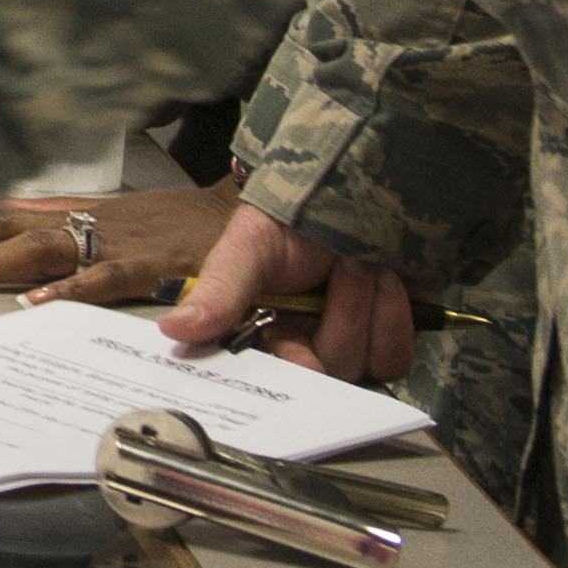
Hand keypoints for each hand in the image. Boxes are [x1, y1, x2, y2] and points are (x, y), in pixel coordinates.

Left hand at [0, 182, 237, 310]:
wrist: (249, 209)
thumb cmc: (183, 220)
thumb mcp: (116, 213)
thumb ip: (64, 218)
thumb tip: (7, 218)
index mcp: (84, 213)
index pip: (12, 211)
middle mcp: (93, 223)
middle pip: (16, 228)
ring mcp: (120, 242)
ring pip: (48, 247)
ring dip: (2, 261)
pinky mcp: (151, 264)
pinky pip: (105, 278)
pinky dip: (71, 289)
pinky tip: (40, 301)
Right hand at [165, 199, 413, 382]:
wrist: (357, 189)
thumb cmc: (294, 218)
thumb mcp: (251, 245)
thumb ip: (220, 290)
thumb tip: (171, 328)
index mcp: (264, 333)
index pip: (271, 378)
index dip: (291, 370)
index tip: (300, 354)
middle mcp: (307, 348)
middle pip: (330, 373)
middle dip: (342, 315)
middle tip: (342, 267)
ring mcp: (352, 347)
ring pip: (367, 367)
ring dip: (370, 308)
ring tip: (363, 265)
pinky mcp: (389, 342)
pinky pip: (396, 357)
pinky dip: (395, 316)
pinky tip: (388, 281)